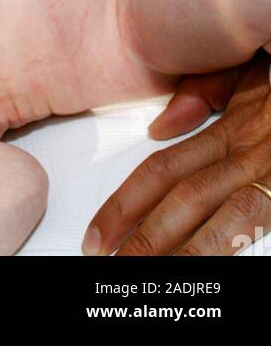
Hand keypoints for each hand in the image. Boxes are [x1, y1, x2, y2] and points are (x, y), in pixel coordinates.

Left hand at [84, 54, 270, 255]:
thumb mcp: (249, 67)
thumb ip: (206, 90)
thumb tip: (161, 128)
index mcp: (235, 125)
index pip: (165, 167)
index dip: (127, 202)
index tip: (98, 234)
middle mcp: (252, 151)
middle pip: (186, 200)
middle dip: (144, 238)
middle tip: (107, 267)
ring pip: (224, 221)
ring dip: (183, 255)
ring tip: (146, 285)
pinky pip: (258, 224)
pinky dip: (231, 249)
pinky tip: (211, 274)